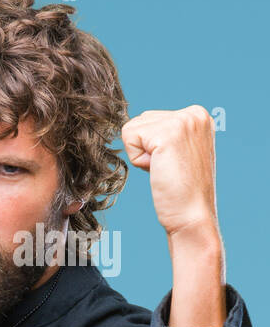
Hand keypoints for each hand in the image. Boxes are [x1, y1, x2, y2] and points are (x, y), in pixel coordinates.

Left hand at [121, 104, 218, 239]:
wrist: (191, 214)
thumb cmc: (182, 189)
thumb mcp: (179, 150)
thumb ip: (164, 132)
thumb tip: (138, 125)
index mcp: (198, 114)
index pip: (149, 119)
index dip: (151, 146)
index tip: (173, 163)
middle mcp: (194, 112)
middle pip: (139, 121)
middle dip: (144, 148)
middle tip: (168, 167)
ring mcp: (183, 121)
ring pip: (131, 129)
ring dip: (141, 154)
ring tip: (165, 168)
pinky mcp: (167, 134)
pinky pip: (128, 138)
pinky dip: (137, 160)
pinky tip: (159, 170)